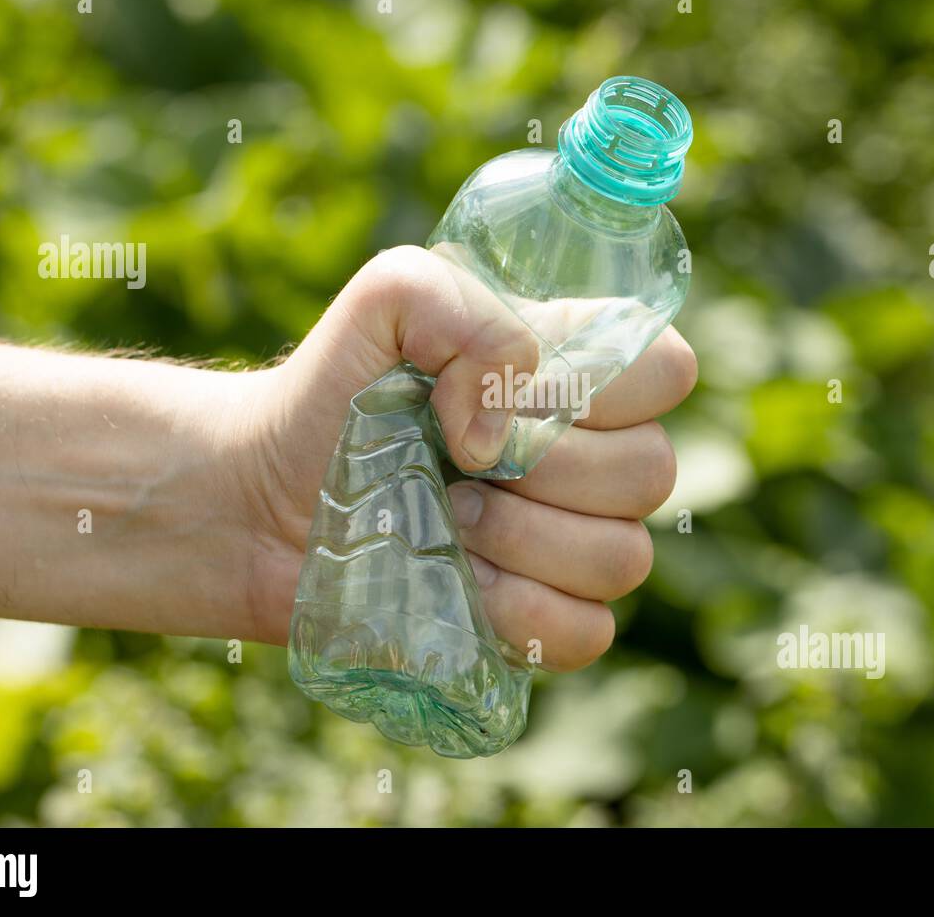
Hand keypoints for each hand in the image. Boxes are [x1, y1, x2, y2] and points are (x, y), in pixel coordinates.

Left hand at [227, 246, 697, 669]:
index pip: (668, 372)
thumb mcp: (390, 300)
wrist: (265, 494)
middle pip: (653, 471)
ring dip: (524, 537)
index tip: (515, 393)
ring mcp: (573, 548)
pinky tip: (460, 583)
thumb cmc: (336, 392)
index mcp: (578, 378)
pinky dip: (521, 611)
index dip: (605, 387)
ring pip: (624, 557)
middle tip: (459, 461)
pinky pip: (588, 632)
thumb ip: (465, 309)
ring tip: (447, 518)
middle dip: (548, 467)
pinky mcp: (541, 624)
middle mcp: (593, 462)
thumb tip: (503, 426)